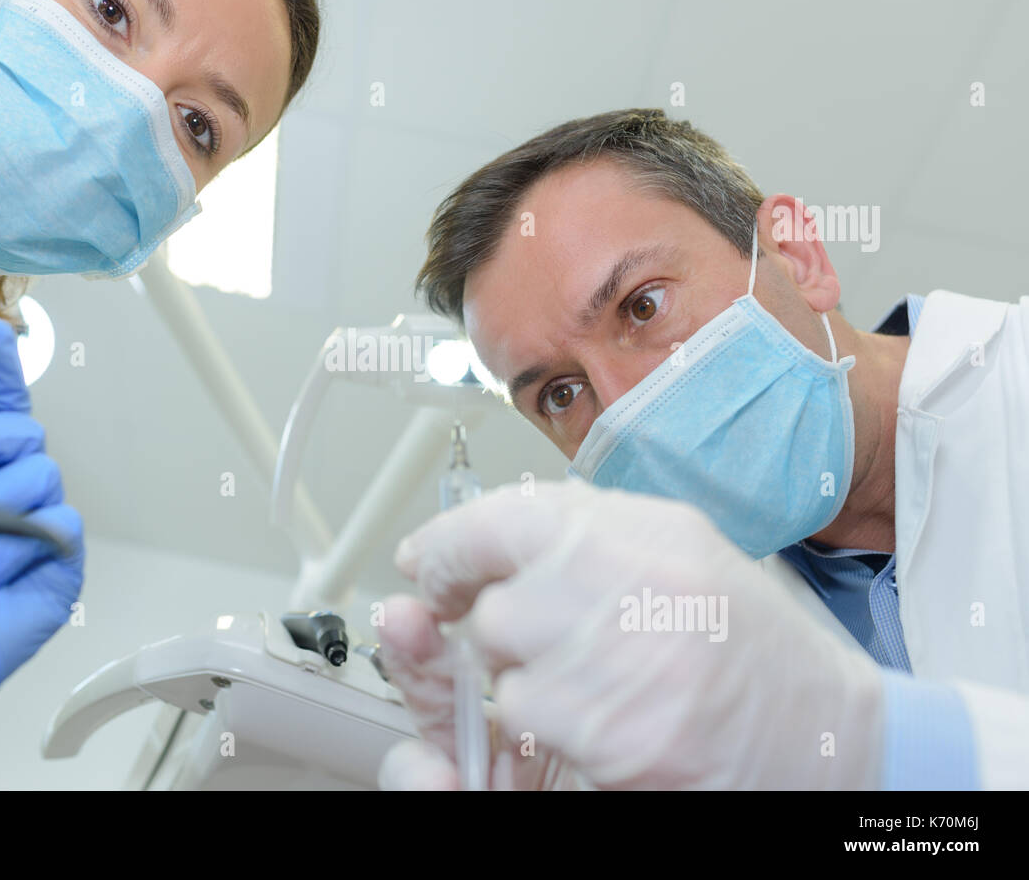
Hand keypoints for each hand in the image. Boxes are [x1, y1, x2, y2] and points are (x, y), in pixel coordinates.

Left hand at [380, 480, 883, 788]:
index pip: (501, 520)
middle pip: (494, 608)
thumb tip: (494, 530)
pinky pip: (534, 725)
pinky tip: (612, 717)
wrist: (828, 728)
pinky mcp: (618, 736)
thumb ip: (585, 530)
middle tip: (541, 640)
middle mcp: (625, 584)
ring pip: (506, 672)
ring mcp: (620, 663)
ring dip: (531, 683)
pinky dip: (555, 728)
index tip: (427, 564)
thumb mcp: (676, 547)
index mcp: (636, 529)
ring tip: (599, 681)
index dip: (448, 547)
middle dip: (504, 629)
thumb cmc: (747, 640)